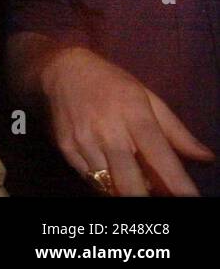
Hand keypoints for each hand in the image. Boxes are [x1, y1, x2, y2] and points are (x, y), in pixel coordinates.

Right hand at [41, 45, 212, 194]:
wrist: (62, 69)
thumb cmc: (112, 83)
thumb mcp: (148, 98)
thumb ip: (176, 131)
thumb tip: (206, 157)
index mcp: (135, 115)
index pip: (160, 157)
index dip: (177, 183)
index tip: (189, 199)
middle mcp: (108, 131)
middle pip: (130, 182)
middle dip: (144, 197)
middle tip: (156, 196)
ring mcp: (83, 141)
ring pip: (108, 184)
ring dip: (125, 187)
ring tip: (132, 174)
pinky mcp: (66, 148)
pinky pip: (89, 178)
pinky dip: (103, 179)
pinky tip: (108, 165)